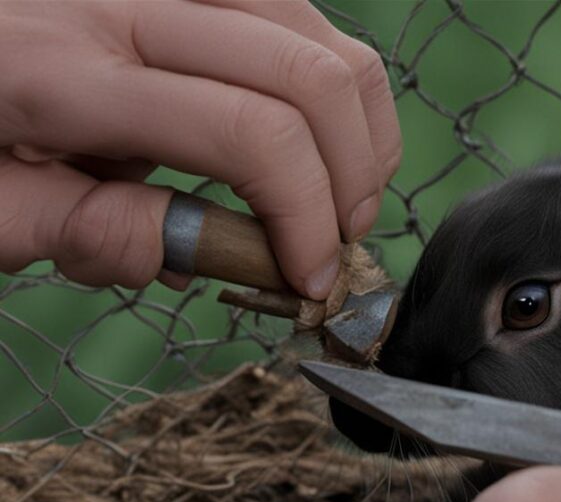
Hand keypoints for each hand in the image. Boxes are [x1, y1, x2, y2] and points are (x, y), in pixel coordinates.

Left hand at [0, 0, 400, 296]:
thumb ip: (80, 233)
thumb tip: (186, 256)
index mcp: (63, 71)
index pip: (247, 134)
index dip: (306, 217)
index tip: (307, 278)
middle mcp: (126, 2)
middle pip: (306, 76)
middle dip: (350, 177)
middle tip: (337, 244)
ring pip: (319, 36)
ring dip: (359, 129)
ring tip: (340, 196)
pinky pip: (297, 14)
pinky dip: (334, 85)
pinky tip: (320, 139)